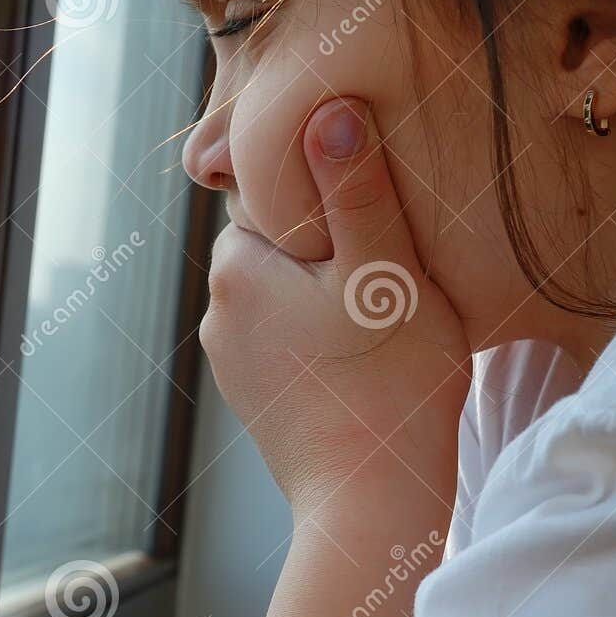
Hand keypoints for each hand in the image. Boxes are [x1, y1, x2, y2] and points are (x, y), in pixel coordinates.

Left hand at [200, 98, 471, 523]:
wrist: (371, 506)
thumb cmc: (390, 385)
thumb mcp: (386, 272)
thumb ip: (355, 189)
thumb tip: (326, 110)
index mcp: (238, 268)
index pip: (279, 194)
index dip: (336, 199)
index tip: (385, 226)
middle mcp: (219, 313)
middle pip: (283, 246)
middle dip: (332, 249)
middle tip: (396, 277)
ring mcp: (233, 364)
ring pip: (288, 298)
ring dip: (330, 298)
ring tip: (386, 323)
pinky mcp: (257, 402)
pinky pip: (290, 344)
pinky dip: (324, 343)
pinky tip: (368, 364)